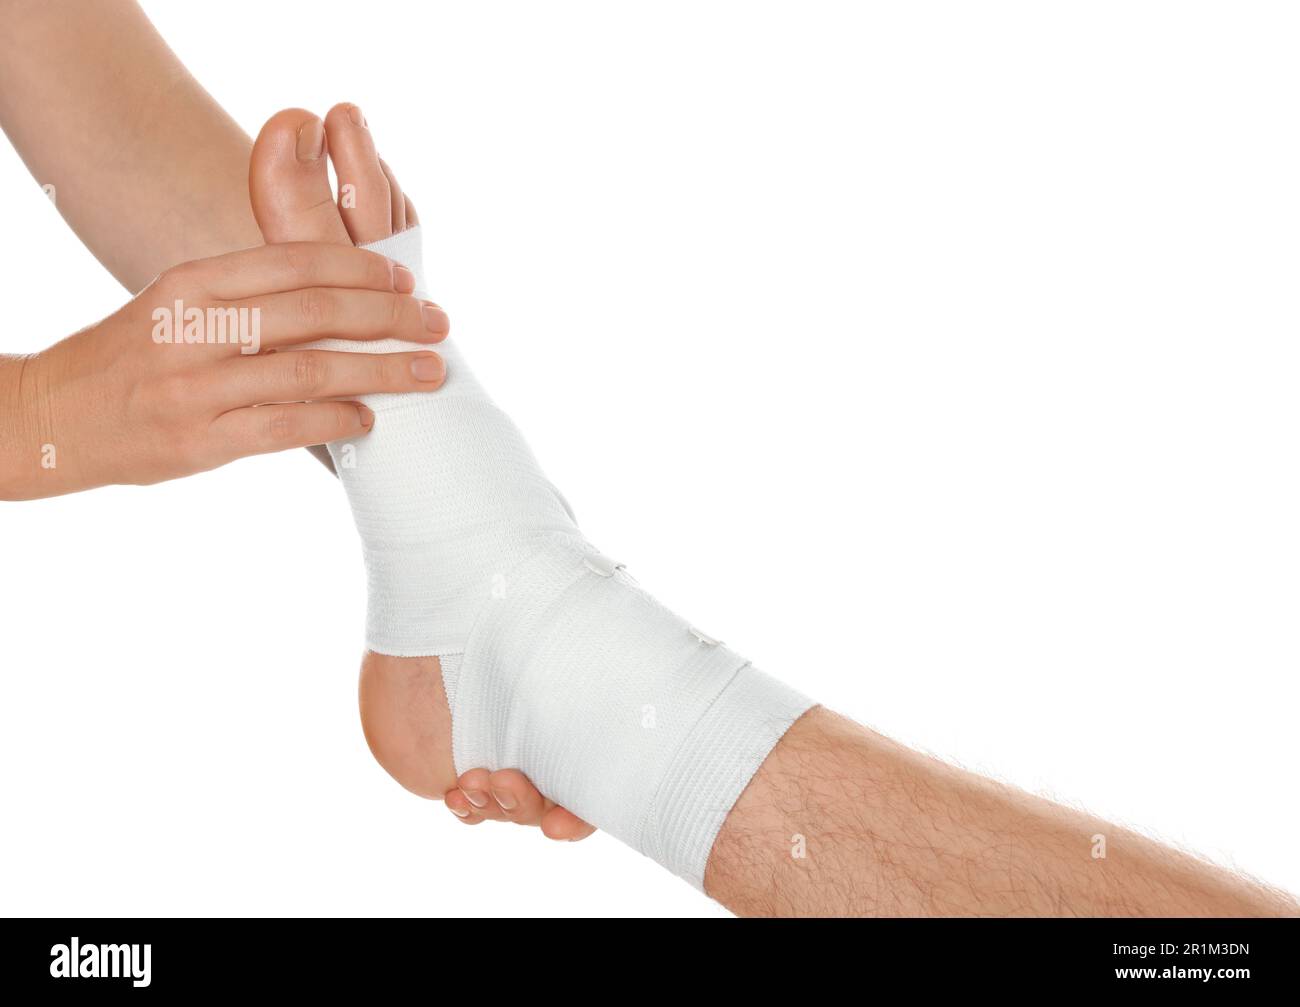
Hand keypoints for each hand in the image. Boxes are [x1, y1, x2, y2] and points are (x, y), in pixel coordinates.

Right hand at [0, 242, 449, 499]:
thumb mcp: (178, 304)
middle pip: (313, 311)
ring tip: (427, 373)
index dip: (360, 266)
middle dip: (389, 315)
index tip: (407, 276)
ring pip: (309, 369)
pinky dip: (335, 420)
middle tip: (438, 323)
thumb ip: (248, 296)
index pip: (292, 261)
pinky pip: (284, 426)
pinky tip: (369, 419)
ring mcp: (195, 387)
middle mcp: (194, 328)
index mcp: (193, 284)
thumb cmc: (134, 358)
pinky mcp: (198, 441)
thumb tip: (340, 292)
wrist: (52, 417)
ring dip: (380, 371)